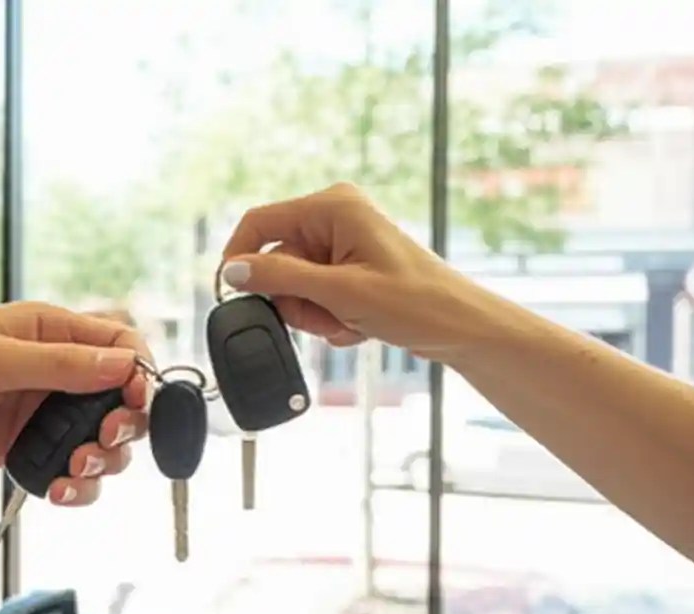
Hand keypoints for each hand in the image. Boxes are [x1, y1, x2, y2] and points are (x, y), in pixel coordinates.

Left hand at [0, 302, 150, 505]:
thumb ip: (59, 364)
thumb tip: (124, 364)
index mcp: (47, 330)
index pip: (118, 343)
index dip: (139, 371)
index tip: (134, 399)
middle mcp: (53, 370)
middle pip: (122, 395)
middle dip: (126, 421)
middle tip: (105, 438)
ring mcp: (42, 413)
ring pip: (104, 438)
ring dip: (105, 458)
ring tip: (76, 469)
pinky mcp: (27, 450)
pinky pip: (73, 469)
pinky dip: (79, 484)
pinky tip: (61, 490)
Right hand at [219, 182, 510, 363]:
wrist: (460, 327)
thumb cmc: (415, 303)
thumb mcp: (340, 293)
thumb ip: (281, 279)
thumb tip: (232, 271)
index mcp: (332, 205)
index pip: (259, 222)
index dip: (240, 259)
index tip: (235, 296)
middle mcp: (334, 216)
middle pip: (277, 261)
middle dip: (297, 300)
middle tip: (329, 317)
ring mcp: (342, 242)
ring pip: (295, 285)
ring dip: (315, 314)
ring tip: (349, 323)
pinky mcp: (349, 267)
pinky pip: (315, 294)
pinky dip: (330, 316)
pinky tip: (358, 325)